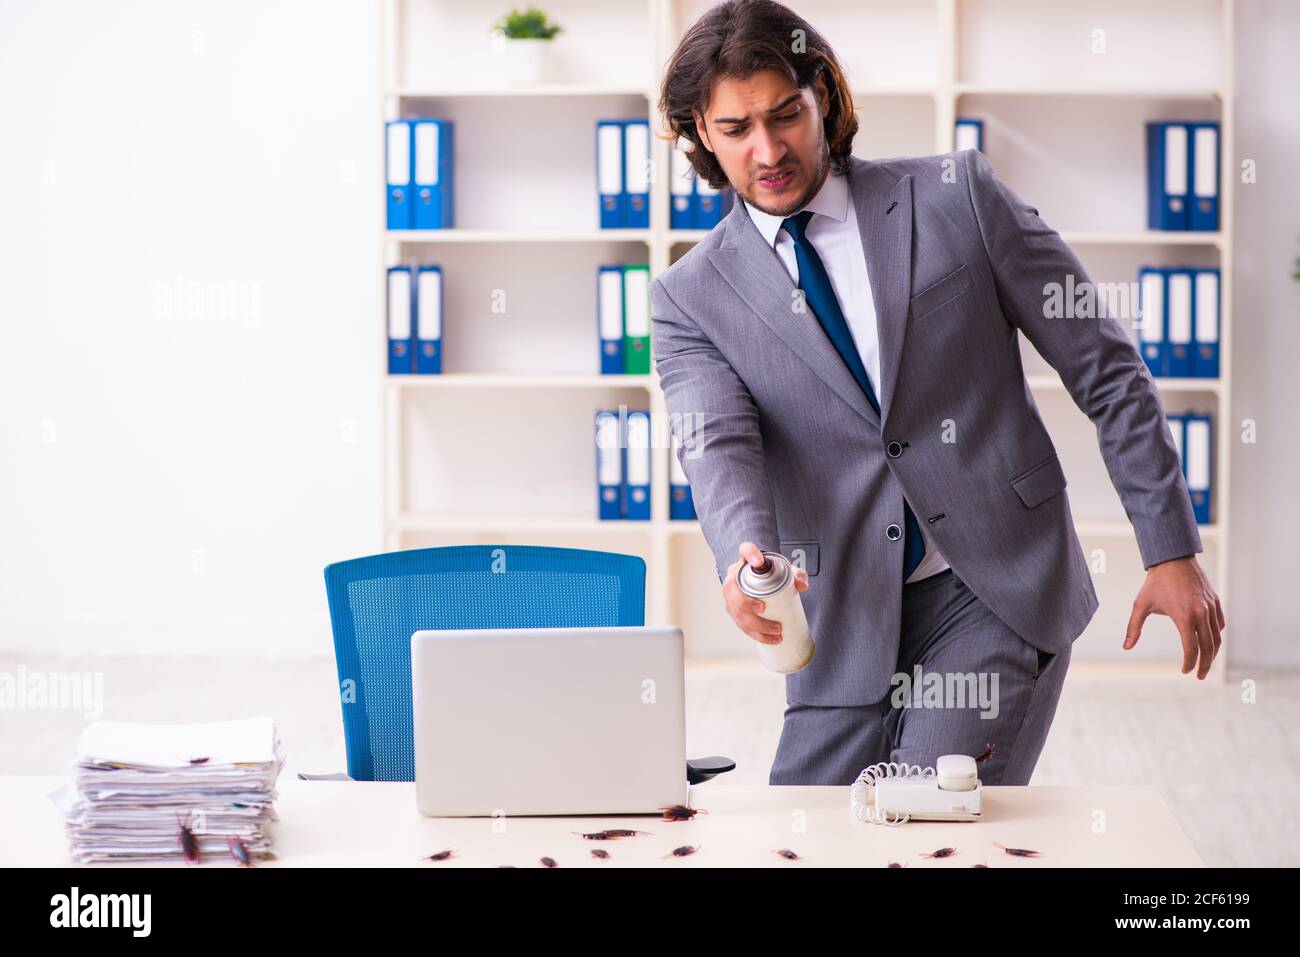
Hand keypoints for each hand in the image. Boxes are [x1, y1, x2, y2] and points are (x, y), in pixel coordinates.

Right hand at [723, 541, 808, 645]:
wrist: (759, 582)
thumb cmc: (771, 575)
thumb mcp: (785, 572)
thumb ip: (797, 575)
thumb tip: (803, 586)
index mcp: (746, 561)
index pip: (745, 550)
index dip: (750, 554)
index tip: (759, 561)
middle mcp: (734, 576)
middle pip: (733, 590)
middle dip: (746, 603)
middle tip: (764, 609)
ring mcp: (731, 596)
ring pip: (737, 612)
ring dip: (755, 625)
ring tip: (777, 631)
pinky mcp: (735, 612)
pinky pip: (742, 625)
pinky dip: (757, 634)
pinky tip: (770, 640)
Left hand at [1124, 555, 1224, 678]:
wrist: (1173, 559)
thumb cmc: (1155, 583)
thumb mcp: (1140, 605)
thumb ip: (1133, 627)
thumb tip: (1126, 647)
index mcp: (1184, 617)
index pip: (1191, 649)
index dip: (1189, 664)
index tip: (1185, 671)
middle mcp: (1201, 614)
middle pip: (1209, 647)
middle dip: (1205, 665)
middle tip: (1199, 676)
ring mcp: (1211, 607)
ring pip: (1217, 637)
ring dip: (1212, 652)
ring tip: (1205, 662)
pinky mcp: (1215, 601)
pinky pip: (1219, 624)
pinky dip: (1216, 635)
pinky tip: (1208, 641)